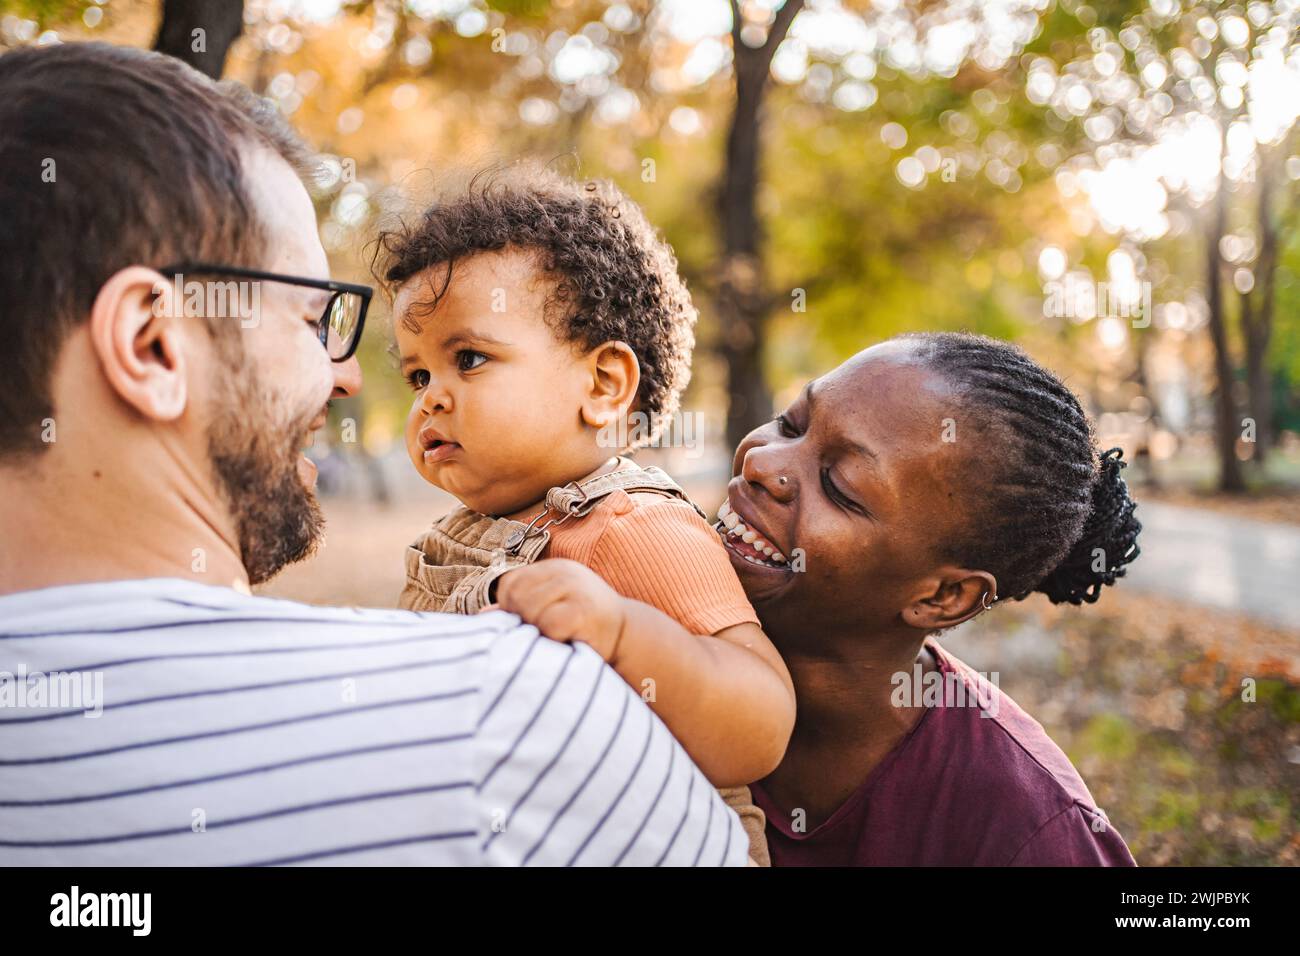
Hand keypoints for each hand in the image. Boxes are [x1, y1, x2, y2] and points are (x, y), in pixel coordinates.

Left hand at [496, 559, 628, 661]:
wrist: (629, 637)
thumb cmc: (584, 627)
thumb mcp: (553, 609)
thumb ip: (520, 609)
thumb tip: (483, 615)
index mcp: (555, 569)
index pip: (511, 583)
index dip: (511, 608)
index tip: (528, 624)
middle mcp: (566, 572)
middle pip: (517, 595)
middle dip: (522, 620)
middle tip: (543, 634)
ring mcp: (576, 588)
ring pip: (530, 609)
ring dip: (537, 631)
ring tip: (556, 637)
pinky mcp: (584, 609)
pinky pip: (548, 625)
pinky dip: (551, 638)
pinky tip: (566, 641)